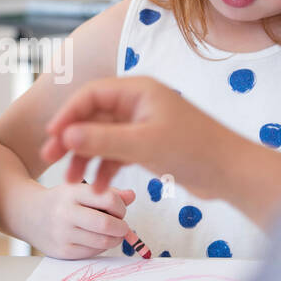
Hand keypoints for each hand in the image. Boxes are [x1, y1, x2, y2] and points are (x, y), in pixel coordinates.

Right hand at [25, 181, 136, 259]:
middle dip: (122, 227)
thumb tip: (131, 196)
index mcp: (72, 193)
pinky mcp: (63, 252)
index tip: (119, 209)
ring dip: (114, 239)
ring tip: (111, 233)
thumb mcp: (79, 189)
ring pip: (103, 242)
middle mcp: (65, 213)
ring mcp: (63, 234)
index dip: (121, 207)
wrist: (29, 215)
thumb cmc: (61, 201)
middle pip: (107, 225)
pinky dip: (101, 247)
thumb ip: (106, 192)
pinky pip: (93, 253)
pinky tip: (96, 239)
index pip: (108, 199)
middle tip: (121, 226)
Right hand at [40, 76, 231, 200]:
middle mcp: (139, 104)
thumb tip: (66, 135)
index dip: (67, 114)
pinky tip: (99, 189)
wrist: (231, 172)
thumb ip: (102, 140)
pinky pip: (117, 154)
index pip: (91, 95)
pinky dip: (106, 169)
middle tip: (50, 158)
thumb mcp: (143, 145)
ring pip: (103, 138)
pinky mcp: (149, 146)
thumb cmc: (194, 150)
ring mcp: (143, 125)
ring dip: (86, 158)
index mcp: (138, 91)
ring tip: (72, 182)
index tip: (51, 136)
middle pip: (93, 117)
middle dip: (71, 138)